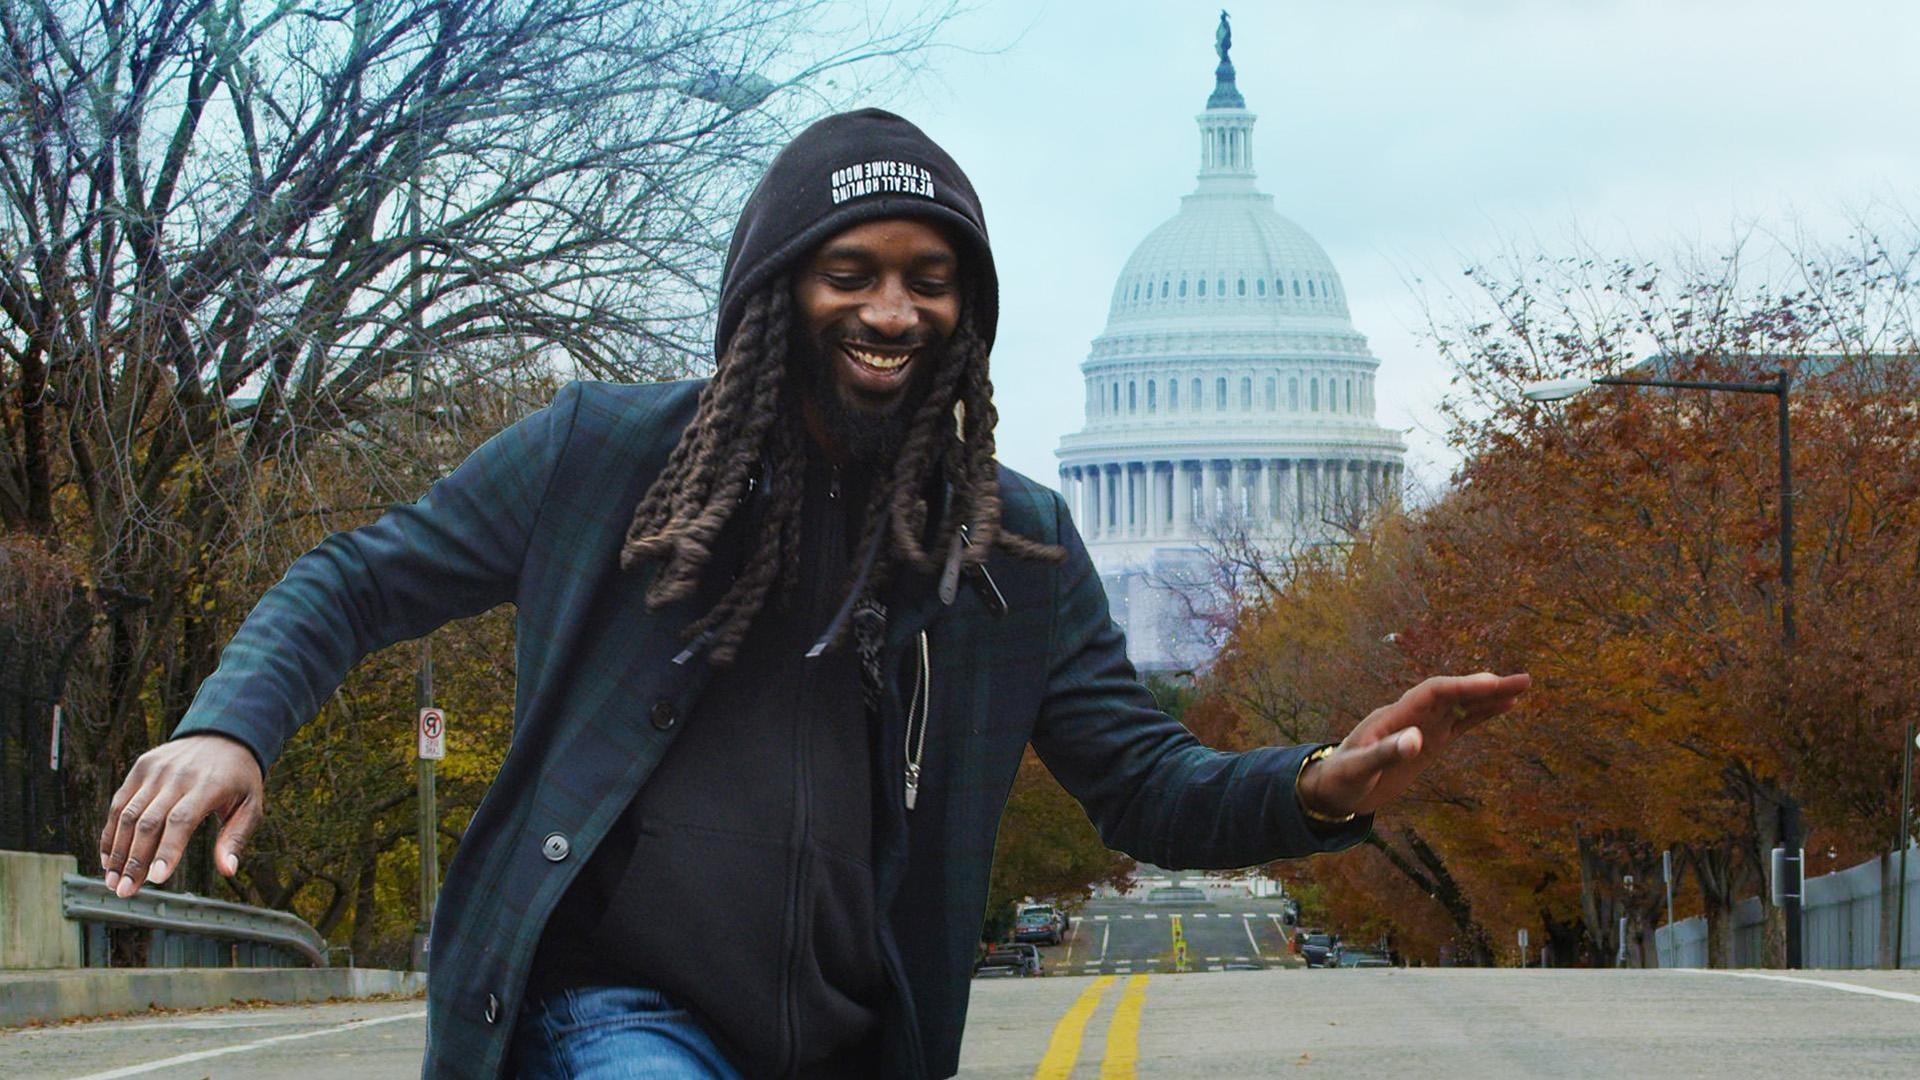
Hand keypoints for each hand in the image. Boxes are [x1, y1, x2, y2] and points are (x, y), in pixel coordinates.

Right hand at [99, 733, 264, 897]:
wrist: (224, 735)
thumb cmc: (239, 778)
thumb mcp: (251, 805)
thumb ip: (236, 837)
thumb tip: (228, 870)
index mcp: (208, 785)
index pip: (181, 821)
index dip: (167, 850)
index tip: (156, 879)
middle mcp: (178, 776)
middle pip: (149, 822)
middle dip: (135, 861)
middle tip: (125, 892)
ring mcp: (156, 770)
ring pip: (128, 814)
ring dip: (117, 851)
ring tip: (113, 882)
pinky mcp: (141, 768)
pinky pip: (120, 803)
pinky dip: (111, 832)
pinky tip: (108, 858)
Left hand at [1298, 672, 1530, 818]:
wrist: (1333, 789)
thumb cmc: (1341, 778)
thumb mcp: (1358, 769)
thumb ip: (1384, 753)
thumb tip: (1416, 740)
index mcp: (1394, 716)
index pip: (1433, 693)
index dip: (1462, 687)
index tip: (1491, 684)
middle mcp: (1412, 716)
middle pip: (1454, 693)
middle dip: (1486, 686)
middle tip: (1523, 680)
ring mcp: (1422, 728)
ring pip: (1461, 706)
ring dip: (1489, 696)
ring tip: (1521, 688)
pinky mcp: (1429, 744)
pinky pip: (1460, 724)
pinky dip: (1481, 715)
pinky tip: (1502, 707)